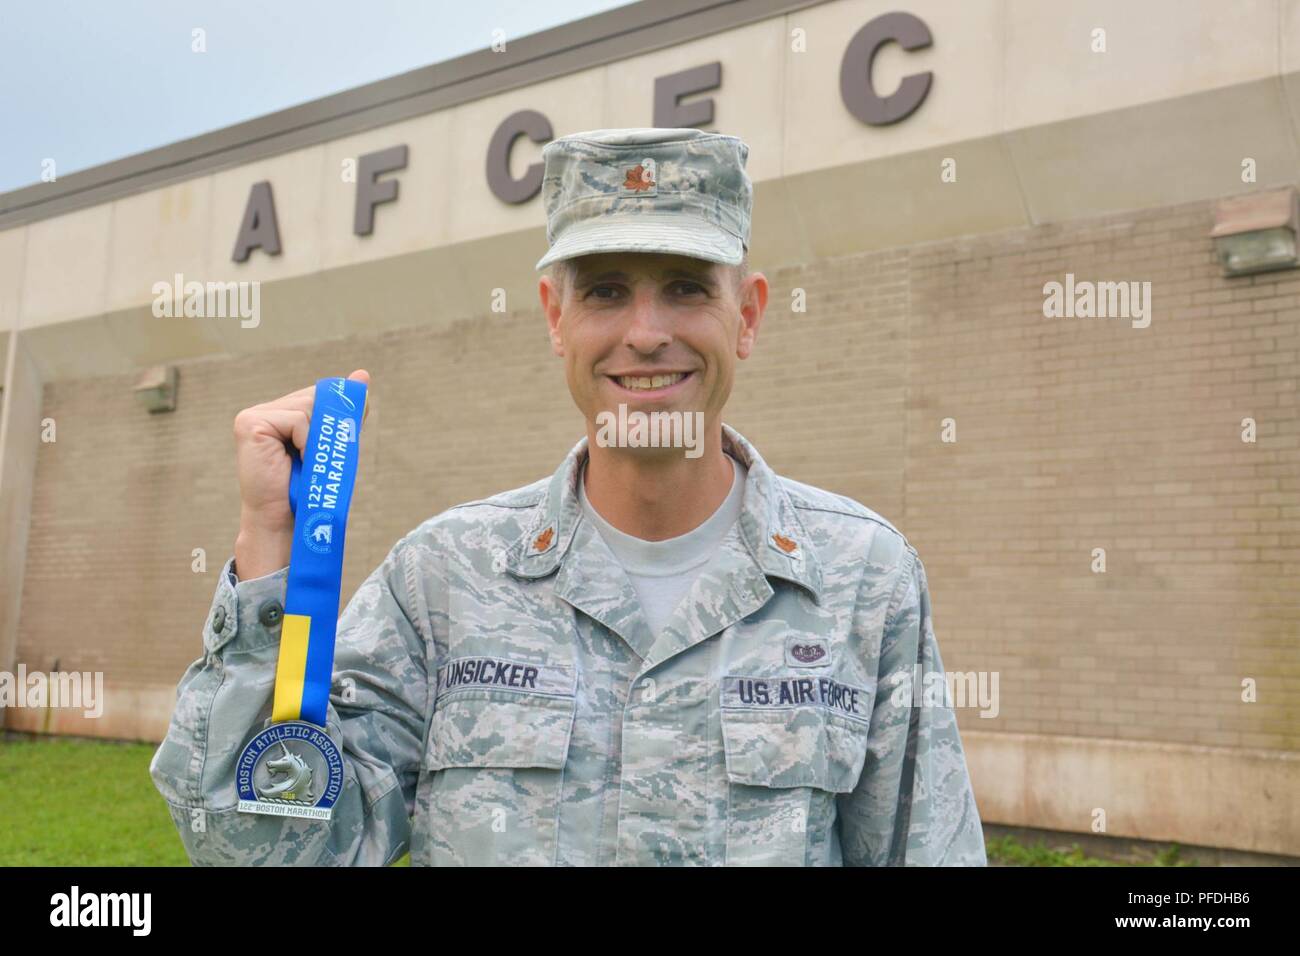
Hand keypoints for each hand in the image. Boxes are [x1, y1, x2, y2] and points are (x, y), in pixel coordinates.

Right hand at [232, 369, 370, 580]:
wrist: (286, 521)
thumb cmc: (310, 488)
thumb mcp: (331, 444)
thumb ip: (342, 412)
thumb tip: (362, 374)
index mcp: (279, 414)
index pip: (317, 397)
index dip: (333, 417)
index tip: (332, 443)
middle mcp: (264, 411)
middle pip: (315, 399)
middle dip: (326, 430)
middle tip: (314, 460)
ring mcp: (253, 416)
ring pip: (309, 409)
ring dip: (317, 441)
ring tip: (304, 465)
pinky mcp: (250, 424)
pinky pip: (299, 420)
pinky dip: (308, 443)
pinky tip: (296, 463)